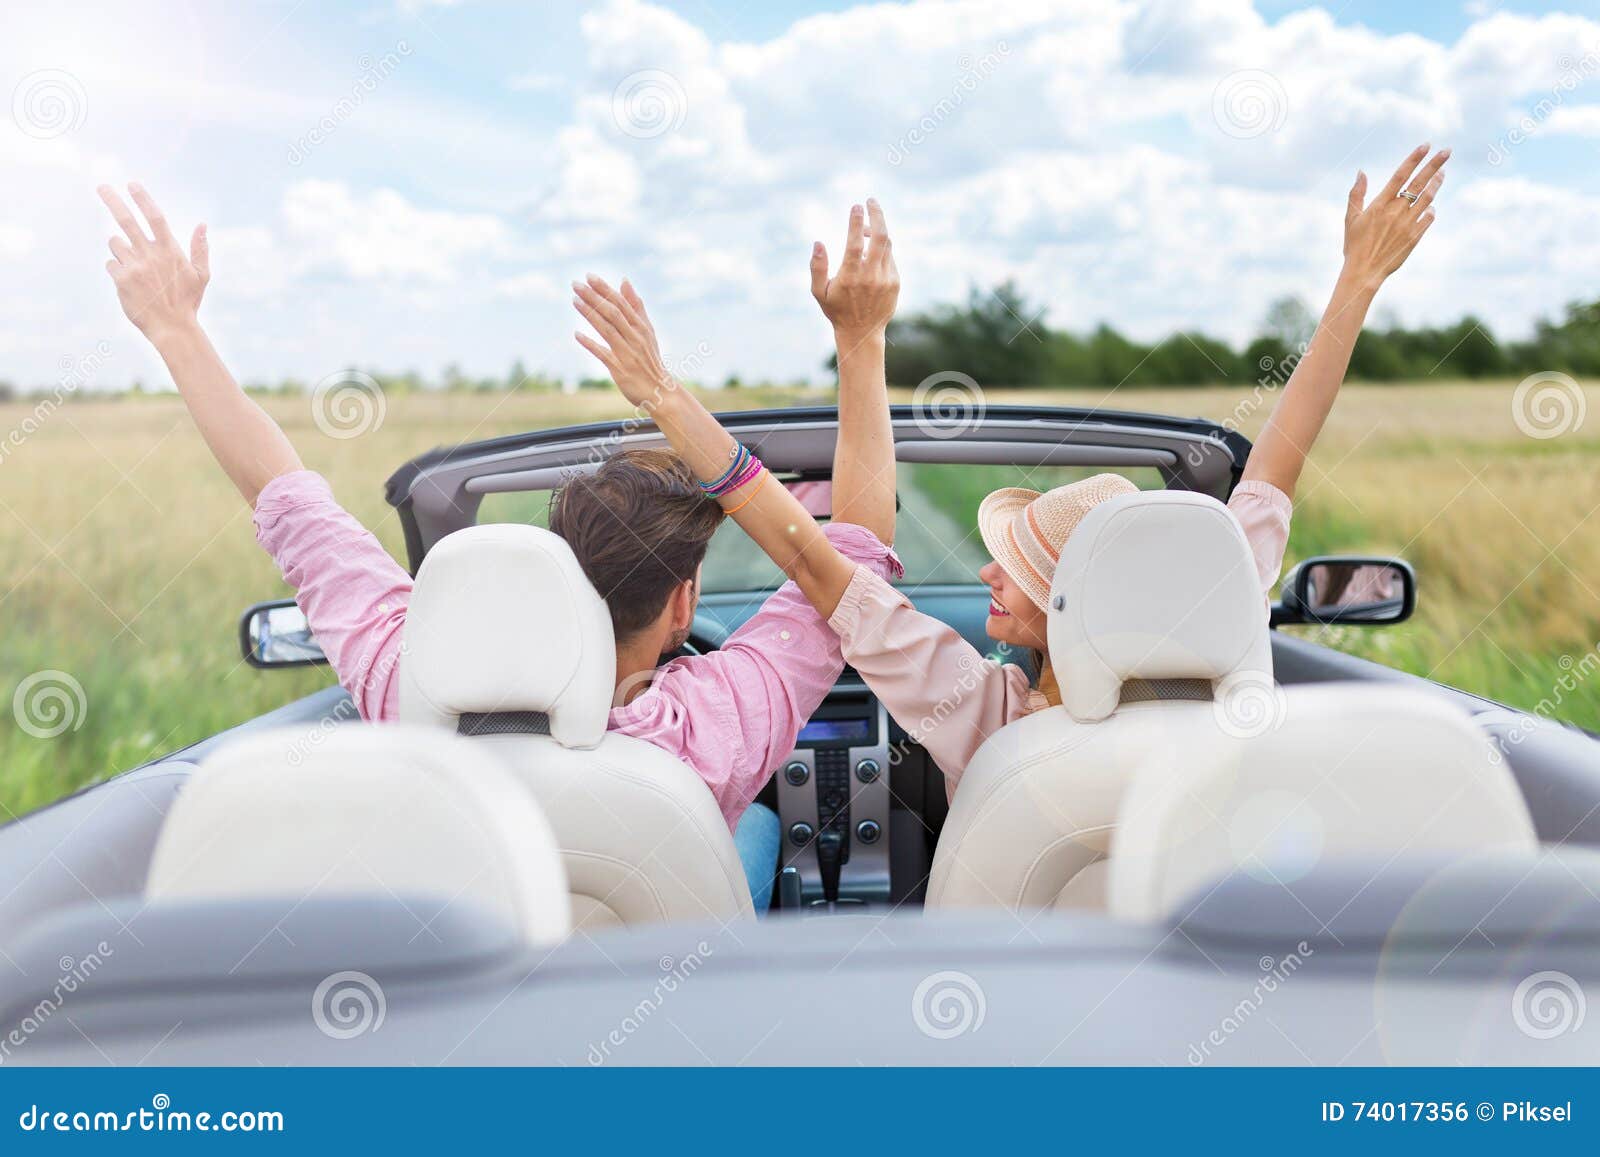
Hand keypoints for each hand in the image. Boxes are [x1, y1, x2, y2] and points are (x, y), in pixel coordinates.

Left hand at [99, 183, 209, 342]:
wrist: (172, 329)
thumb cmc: (188, 302)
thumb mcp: (201, 275)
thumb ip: (200, 248)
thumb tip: (202, 224)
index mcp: (170, 251)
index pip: (155, 217)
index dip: (143, 199)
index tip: (132, 184)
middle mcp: (151, 255)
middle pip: (126, 220)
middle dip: (112, 200)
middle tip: (101, 186)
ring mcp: (134, 266)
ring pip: (115, 244)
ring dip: (120, 250)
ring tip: (135, 269)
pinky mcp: (121, 279)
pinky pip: (110, 263)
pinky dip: (116, 269)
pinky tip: (129, 283)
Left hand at [572, 275, 678, 410]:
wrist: (660, 391)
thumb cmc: (650, 358)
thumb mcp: (646, 330)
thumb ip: (635, 306)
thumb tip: (624, 281)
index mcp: (641, 327)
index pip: (621, 303)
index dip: (605, 289)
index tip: (589, 276)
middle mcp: (635, 337)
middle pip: (613, 313)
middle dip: (594, 297)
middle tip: (575, 284)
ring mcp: (627, 353)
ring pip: (607, 329)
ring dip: (590, 314)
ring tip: (574, 300)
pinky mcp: (620, 369)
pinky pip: (603, 354)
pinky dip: (590, 344)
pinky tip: (577, 335)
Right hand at [810, 199, 898, 340]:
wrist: (861, 333)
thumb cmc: (836, 310)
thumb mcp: (819, 292)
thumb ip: (817, 267)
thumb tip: (818, 242)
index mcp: (850, 277)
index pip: (855, 243)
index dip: (856, 222)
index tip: (856, 206)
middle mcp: (870, 277)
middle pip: (880, 237)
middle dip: (877, 215)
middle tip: (871, 201)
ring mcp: (885, 279)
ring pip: (886, 245)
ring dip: (877, 231)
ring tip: (865, 228)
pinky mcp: (895, 282)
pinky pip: (889, 257)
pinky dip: (881, 248)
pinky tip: (871, 249)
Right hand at [1341, 145, 1447, 289]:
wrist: (1364, 272)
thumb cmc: (1354, 245)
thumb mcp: (1351, 218)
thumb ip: (1356, 193)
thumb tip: (1361, 172)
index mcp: (1380, 204)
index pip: (1400, 175)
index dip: (1414, 159)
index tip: (1426, 146)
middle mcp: (1396, 211)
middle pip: (1419, 182)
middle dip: (1434, 165)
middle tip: (1447, 151)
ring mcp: (1407, 223)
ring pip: (1427, 198)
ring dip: (1436, 184)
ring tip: (1443, 173)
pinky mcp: (1414, 236)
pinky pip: (1428, 218)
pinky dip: (1431, 210)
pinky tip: (1431, 206)